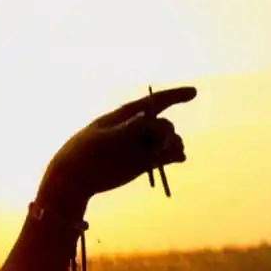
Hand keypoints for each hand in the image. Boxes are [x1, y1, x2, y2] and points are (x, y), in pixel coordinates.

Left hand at [37, 86, 196, 208]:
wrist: (77, 177)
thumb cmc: (87, 152)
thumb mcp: (105, 138)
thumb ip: (128, 130)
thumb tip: (148, 119)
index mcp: (127, 116)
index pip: (155, 102)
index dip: (175, 95)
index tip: (194, 92)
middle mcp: (138, 129)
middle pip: (163, 125)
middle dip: (167, 133)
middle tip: (160, 145)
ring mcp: (142, 146)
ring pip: (168, 140)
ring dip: (174, 144)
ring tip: (171, 153)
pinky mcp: (145, 162)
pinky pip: (166, 156)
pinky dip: (175, 155)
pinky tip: (178, 158)